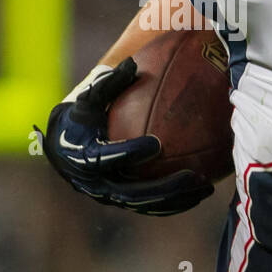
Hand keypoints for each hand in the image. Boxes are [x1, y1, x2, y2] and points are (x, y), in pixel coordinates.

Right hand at [39, 58, 213, 215]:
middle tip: (192, 175)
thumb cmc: (82, 117)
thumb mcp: (88, 100)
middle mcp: (95, 183)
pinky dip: (176, 204)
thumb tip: (131, 64)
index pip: (107, 158)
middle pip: (132, 192)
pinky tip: (202, 193)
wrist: (65, 147)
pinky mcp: (122, 203)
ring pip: (146, 204)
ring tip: (205, 188)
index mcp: (83, 156)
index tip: (156, 144)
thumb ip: (109, 85)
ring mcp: (109, 197)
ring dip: (177, 199)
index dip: (130, 153)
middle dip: (164, 186)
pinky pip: (152, 207)